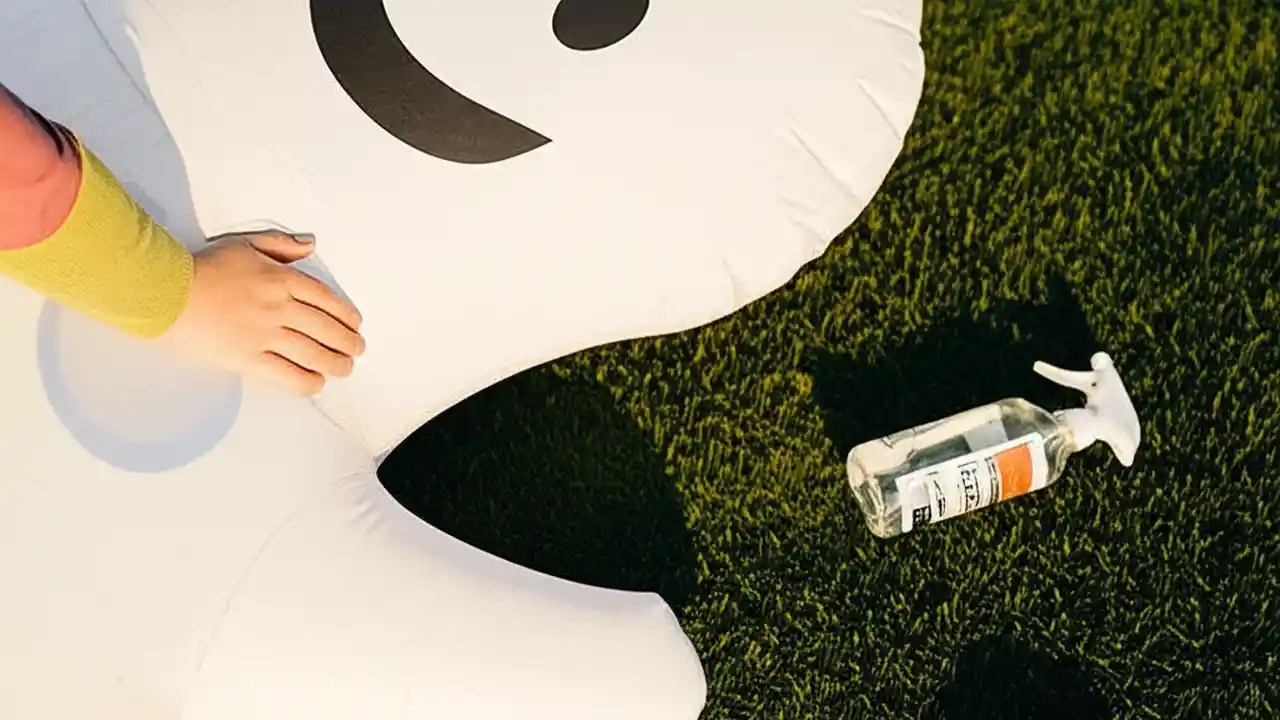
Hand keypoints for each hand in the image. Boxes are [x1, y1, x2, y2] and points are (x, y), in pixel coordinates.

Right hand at [161, 231, 364, 395]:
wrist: (167, 291)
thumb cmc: (204, 267)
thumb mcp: (245, 245)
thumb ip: (281, 245)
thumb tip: (311, 245)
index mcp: (281, 279)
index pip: (326, 299)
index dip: (345, 314)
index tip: (355, 324)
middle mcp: (279, 307)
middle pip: (325, 328)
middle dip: (348, 342)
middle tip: (357, 349)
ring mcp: (265, 335)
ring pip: (313, 353)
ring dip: (335, 363)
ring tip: (345, 368)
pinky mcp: (248, 359)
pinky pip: (287, 374)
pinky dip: (307, 381)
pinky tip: (316, 382)